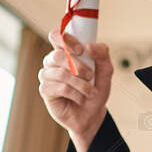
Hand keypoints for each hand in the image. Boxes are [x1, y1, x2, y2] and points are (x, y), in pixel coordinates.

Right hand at [39, 29, 112, 151]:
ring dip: (80, 84)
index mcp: (65, 51)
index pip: (56, 36)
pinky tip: (80, 99)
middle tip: (90, 76)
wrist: (92, 114)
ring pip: (61, 73)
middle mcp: (53, 61)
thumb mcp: (106, 71)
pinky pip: (59, 87)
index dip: (66, 39)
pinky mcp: (45, 90)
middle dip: (78, 66)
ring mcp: (47, 75)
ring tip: (90, 92)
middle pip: (58, 55)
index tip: (81, 50)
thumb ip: (102, 54)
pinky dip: (74, 94)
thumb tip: (89, 45)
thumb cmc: (95, 90)